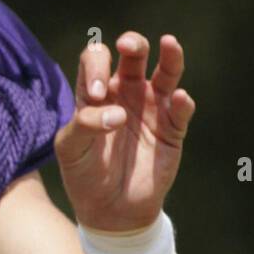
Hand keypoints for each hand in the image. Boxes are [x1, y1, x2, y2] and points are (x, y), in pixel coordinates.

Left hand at [54, 32, 195, 231]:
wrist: (109, 210)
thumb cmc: (84, 173)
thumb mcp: (70, 149)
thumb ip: (84, 125)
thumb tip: (117, 114)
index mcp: (95, 92)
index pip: (95, 60)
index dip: (96, 66)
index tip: (97, 93)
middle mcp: (125, 93)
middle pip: (133, 55)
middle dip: (133, 43)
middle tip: (127, 45)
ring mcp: (151, 109)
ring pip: (166, 73)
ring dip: (170, 57)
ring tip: (169, 43)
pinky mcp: (171, 130)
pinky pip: (181, 110)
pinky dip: (182, 102)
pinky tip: (179, 97)